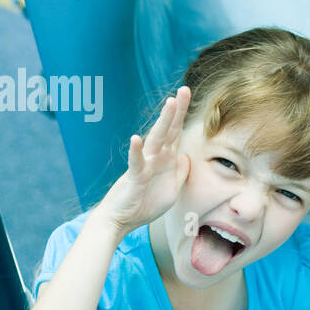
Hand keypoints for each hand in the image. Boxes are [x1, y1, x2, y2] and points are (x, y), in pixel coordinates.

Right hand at [98, 87, 190, 236]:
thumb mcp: (171, 190)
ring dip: (163, 122)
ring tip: (170, 103)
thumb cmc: (144, 204)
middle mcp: (155, 158)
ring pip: (155, 140)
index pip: (175, 133)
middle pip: (168, 130)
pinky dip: (135, 151)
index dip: (182, 116)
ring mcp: (144, 165)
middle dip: (176, 110)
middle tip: (185, 89)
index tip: (188, 94)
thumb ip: (180, 172)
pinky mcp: (134, 178)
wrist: (121, 220)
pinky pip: (135, 163)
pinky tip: (136, 139)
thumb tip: (186, 156)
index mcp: (164, 160)